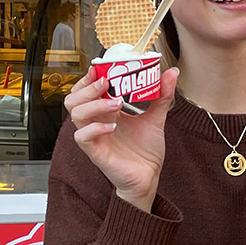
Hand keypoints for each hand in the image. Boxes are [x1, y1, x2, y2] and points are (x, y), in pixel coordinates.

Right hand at [65, 66, 179, 211]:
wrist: (148, 177)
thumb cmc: (145, 151)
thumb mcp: (156, 119)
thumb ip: (162, 96)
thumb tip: (171, 73)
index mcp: (106, 111)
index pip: (85, 89)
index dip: (88, 77)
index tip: (101, 67)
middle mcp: (96, 122)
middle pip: (74, 98)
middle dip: (87, 87)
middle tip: (106, 82)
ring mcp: (94, 137)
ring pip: (75, 114)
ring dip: (94, 104)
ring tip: (116, 103)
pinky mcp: (95, 152)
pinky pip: (82, 137)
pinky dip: (95, 128)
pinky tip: (113, 127)